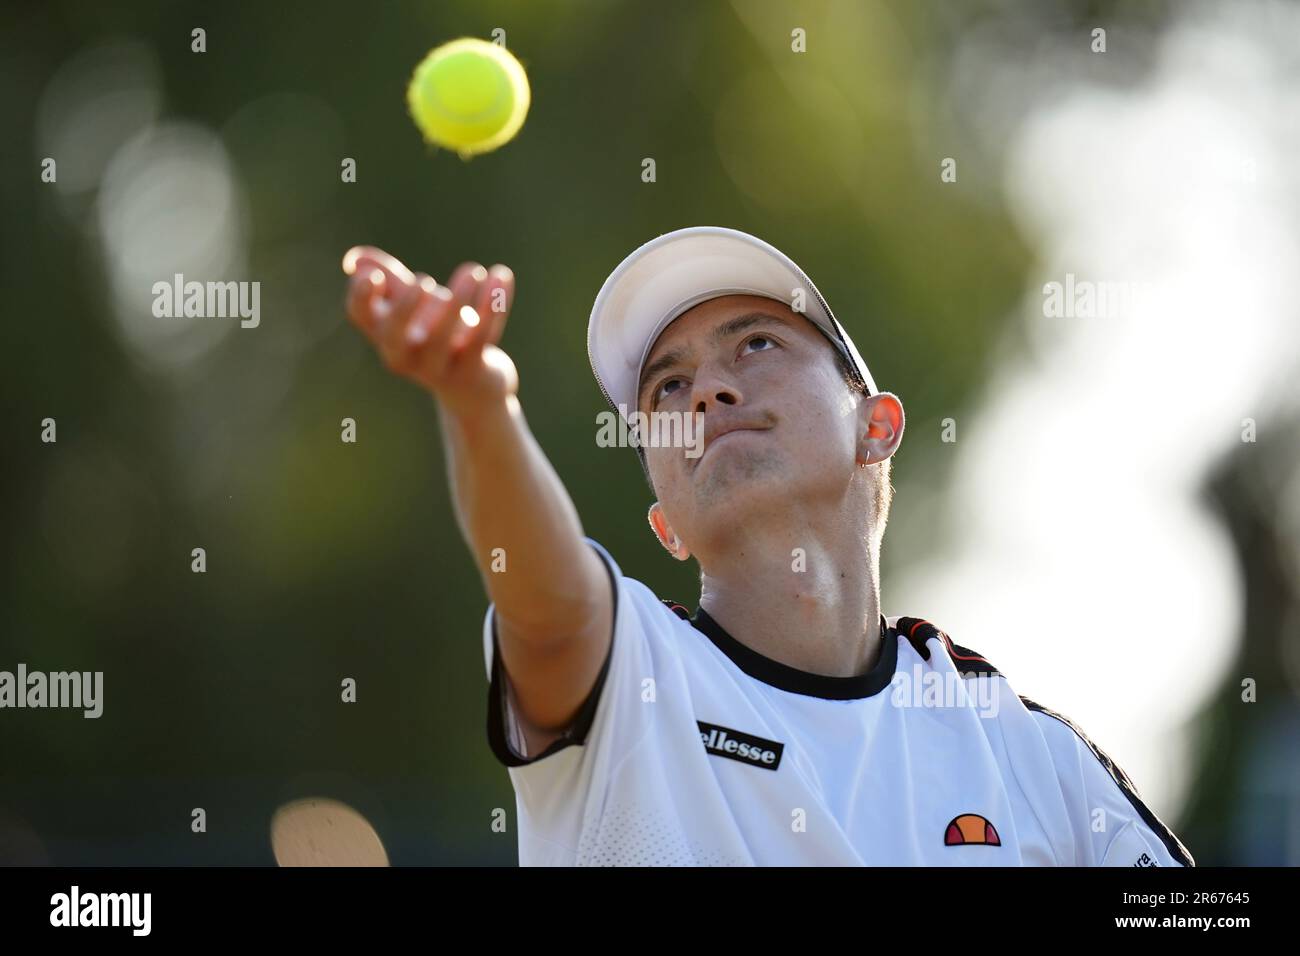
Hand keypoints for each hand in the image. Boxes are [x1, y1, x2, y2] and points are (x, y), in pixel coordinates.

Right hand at [342, 245, 517, 416]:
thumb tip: (355, 259)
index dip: (361, 295)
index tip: (374, 276)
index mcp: (385, 335)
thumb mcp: (414, 309)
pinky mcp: (472, 371)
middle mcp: (405, 356)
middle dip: (405, 307)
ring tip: (473, 270)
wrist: (473, 391)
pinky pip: (481, 337)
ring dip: (457, 299)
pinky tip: (501, 275)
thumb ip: (389, 281)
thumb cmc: (438, 340)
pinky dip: (492, 305)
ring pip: (442, 338)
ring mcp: (437, 368)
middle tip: (425, 281)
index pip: (360, 316)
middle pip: (393, 335)